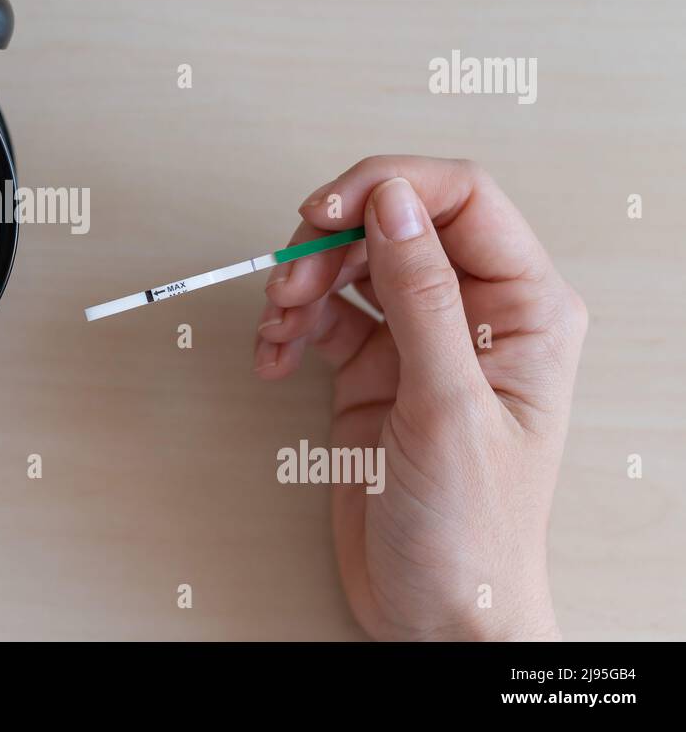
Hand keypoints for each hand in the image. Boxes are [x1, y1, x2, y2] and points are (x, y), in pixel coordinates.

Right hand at [253, 156, 585, 640]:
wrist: (438, 611)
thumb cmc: (474, 530)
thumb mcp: (446, 404)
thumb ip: (420, 294)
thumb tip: (392, 200)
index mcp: (524, 308)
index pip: (460, 199)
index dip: (388, 187)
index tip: (325, 211)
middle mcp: (475, 313)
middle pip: (394, 223)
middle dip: (330, 242)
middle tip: (289, 278)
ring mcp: (419, 341)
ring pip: (351, 265)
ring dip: (302, 283)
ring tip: (278, 324)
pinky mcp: (374, 370)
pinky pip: (323, 317)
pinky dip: (289, 327)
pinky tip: (274, 357)